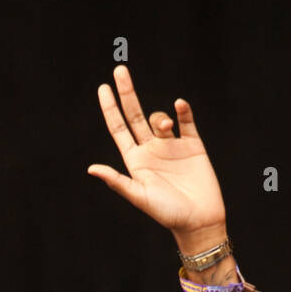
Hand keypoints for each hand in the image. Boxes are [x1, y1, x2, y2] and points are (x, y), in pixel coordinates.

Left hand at [87, 64, 225, 238]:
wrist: (199, 221)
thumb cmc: (168, 213)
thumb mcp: (139, 196)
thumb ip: (117, 181)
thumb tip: (91, 168)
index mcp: (136, 161)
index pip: (119, 129)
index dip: (110, 109)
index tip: (103, 88)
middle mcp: (151, 150)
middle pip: (136, 115)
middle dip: (127, 93)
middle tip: (120, 70)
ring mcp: (172, 146)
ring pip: (160, 119)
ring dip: (160, 117)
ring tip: (167, 128)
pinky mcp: (193, 146)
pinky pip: (187, 122)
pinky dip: (183, 111)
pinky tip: (180, 106)